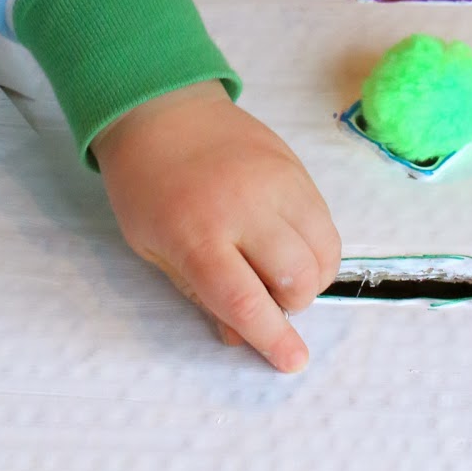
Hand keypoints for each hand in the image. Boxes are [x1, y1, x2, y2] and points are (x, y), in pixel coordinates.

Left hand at [92, 82, 340, 371]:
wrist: (161, 109)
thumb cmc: (146, 185)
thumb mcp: (153, 247)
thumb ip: (199, 292)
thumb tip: (240, 337)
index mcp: (196, 234)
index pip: (245, 299)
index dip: (272, 337)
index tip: (292, 361)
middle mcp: (243, 207)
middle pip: (296, 277)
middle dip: (291, 304)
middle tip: (268, 298)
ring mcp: (276, 183)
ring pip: (322, 252)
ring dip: (310, 278)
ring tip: (282, 273)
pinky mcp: (296, 167)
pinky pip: (325, 222)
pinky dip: (317, 248)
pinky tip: (290, 245)